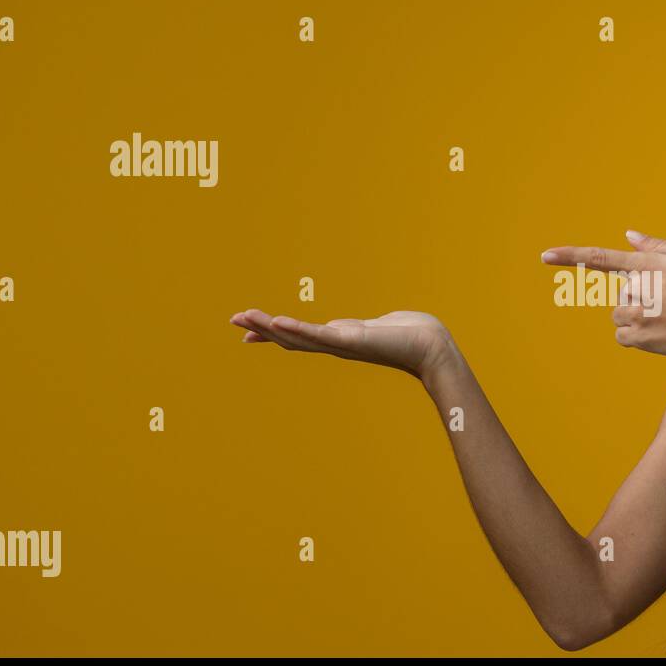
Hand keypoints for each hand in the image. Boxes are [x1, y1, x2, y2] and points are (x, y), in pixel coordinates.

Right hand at [229, 308, 455, 380]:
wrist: (431, 346)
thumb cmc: (411, 336)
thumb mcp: (380, 329)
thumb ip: (368, 329)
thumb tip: (370, 326)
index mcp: (339, 339)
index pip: (299, 337)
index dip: (273, 334)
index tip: (248, 330)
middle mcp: (336, 345)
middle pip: (291, 338)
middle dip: (262, 329)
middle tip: (234, 320)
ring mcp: (341, 344)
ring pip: (298, 337)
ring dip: (270, 328)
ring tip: (245, 318)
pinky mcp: (351, 340)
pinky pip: (318, 335)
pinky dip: (296, 329)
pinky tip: (277, 322)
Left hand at [539, 230, 665, 357]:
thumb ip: (656, 246)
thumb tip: (628, 235)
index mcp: (648, 265)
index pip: (601, 258)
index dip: (571, 256)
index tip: (545, 255)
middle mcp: (638, 289)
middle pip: (620, 291)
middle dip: (639, 294)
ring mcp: (638, 315)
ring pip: (619, 313)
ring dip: (636, 315)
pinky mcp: (640, 338)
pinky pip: (622, 336)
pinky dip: (635, 335)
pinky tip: (659, 331)